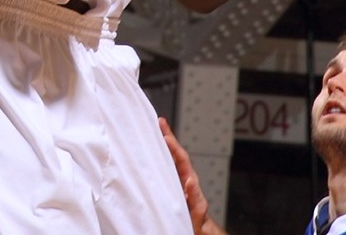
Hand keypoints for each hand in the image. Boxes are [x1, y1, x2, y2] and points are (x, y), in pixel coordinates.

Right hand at [159, 119, 225, 234]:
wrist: (196, 231)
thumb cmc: (197, 223)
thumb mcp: (197, 211)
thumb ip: (195, 197)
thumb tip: (189, 180)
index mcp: (189, 181)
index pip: (181, 159)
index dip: (173, 146)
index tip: (165, 134)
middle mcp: (182, 178)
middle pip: (174, 153)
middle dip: (167, 137)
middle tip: (159, 121)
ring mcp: (176, 181)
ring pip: (168, 159)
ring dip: (161, 144)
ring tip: (152, 130)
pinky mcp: (169, 187)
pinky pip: (162, 169)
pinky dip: (156, 158)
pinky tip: (147, 152)